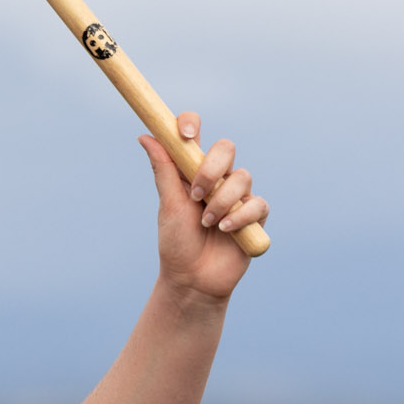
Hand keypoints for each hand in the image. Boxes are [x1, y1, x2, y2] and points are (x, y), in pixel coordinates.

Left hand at [139, 111, 266, 301]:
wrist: (193, 279)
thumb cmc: (177, 243)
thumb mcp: (168, 205)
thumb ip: (164, 170)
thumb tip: (146, 136)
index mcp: (191, 171)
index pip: (194, 134)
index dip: (190, 124)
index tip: (185, 134)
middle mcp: (217, 178)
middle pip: (226, 148)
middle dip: (211, 169)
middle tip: (195, 194)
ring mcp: (238, 195)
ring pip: (242, 176)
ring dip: (221, 201)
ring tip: (207, 223)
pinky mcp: (255, 215)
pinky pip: (257, 203)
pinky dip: (240, 217)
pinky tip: (225, 230)